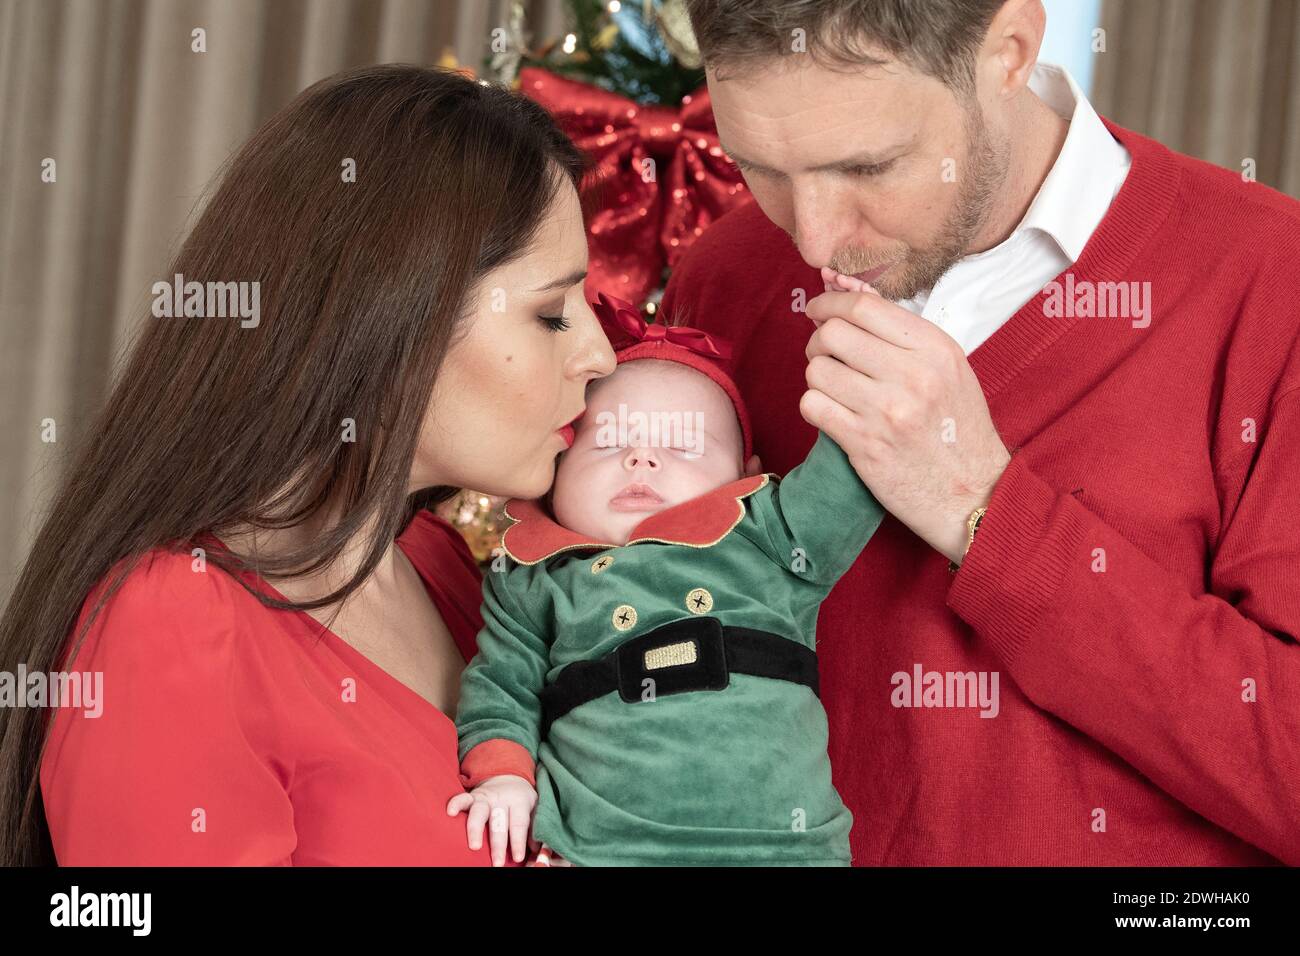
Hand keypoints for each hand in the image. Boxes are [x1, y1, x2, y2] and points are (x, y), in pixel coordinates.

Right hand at [446, 774, 536, 865]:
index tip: (517, 858)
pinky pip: (462, 798)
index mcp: (519, 802)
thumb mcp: (534, 808)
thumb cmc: (521, 799)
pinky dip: (456, 804)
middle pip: (499, 823)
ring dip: (476, 829)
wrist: (509, 774)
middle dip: (498, 844)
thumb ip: (534, 827)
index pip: (518, 824)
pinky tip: (450, 813)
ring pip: (479, 813)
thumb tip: (536, 851)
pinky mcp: (472, 796)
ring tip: (474, 846)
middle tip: (497, 863)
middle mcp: (501, 799)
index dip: (518, 842)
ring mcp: (485, 797)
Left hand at [802, 268, 1010, 563]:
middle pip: (832, 334)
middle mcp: (912, 375)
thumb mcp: (950, 371)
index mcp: (935, 349)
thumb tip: (851, 309)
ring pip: (817, 370)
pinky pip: (812, 406)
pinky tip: (831, 414)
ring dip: (817, 378)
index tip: (817, 309)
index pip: (864, 307)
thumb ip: (906, 339)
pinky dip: (814, 407)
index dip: (830, 303)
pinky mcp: (864, 445)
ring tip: (834, 390)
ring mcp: (886, 411)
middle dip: (818, 341)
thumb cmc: (959, 430)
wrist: (973, 493)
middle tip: (826, 357)